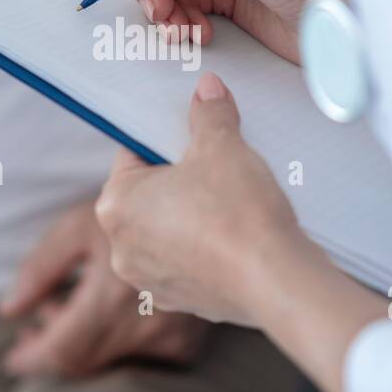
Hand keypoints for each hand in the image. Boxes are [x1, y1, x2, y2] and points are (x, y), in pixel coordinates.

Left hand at [0, 199, 208, 376]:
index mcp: (109, 300)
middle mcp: (141, 328)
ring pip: (110, 357)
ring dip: (85, 341)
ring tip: (70, 309)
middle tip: (38, 326)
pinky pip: (142, 352)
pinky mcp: (189, 341)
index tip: (14, 357)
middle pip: (83, 360)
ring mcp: (169, 339)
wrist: (211, 207)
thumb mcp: (81, 226)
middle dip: (54, 347)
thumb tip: (8, 311)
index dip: (32, 358)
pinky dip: (118, 339)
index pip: (61, 352)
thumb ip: (39, 271)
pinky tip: (112, 310)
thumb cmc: (140, 205)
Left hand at [95, 72, 315, 325]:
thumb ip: (209, 114)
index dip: (166, 141)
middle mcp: (122, 248)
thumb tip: (207, 89)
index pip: (133, 155)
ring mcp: (151, 280)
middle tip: (216, 168)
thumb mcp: (223, 146)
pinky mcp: (183, 301)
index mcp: (115, 205)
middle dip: (180, 180)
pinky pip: (190, 262)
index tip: (193, 139)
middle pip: (149, 196)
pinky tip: (238, 236)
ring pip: (169, 231)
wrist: (275, 280)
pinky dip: (208, 249)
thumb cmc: (238, 213)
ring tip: (232, 203)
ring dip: (193, 216)